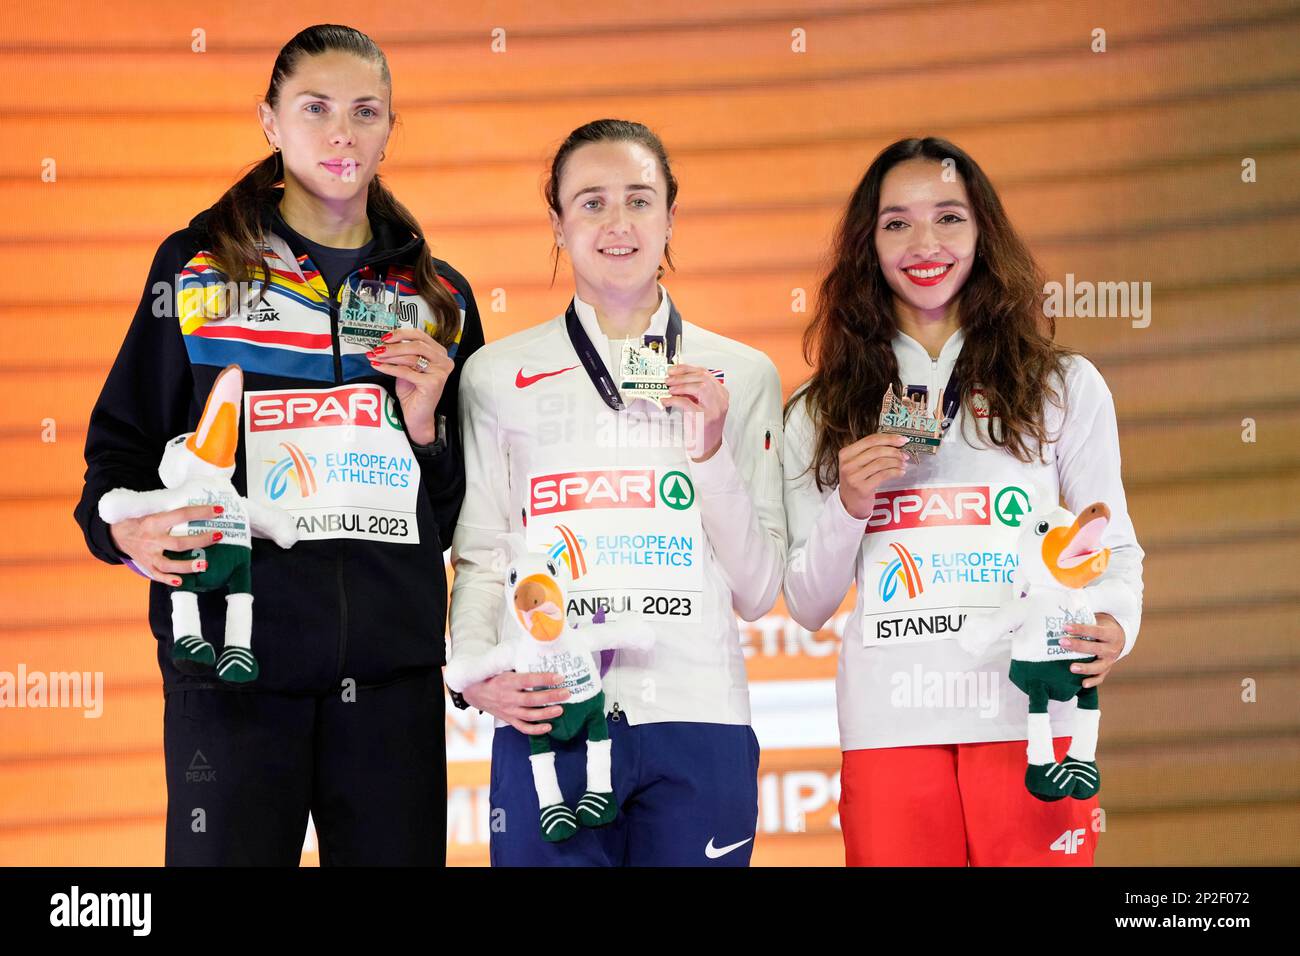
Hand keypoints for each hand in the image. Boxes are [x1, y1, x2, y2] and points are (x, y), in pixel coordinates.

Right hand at [109, 504, 224, 585]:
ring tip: (204, 564)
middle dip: (200, 541)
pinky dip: (169, 580)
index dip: (200, 512)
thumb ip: (169, 510)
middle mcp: (152, 540)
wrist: (117, 534)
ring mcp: (149, 555)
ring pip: (169, 564)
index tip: (218, 511)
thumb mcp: (150, 510)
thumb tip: (196, 501)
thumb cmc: (139, 521)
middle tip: (218, 536)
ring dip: (187, 566)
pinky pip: (158, 575)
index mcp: (154, 522)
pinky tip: (181, 581)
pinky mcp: (147, 566)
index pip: (181, 515)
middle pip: (179, 543)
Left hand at [366, 328, 453, 444]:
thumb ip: (403, 353)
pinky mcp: (432, 383)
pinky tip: (379, 366)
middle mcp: (443, 361)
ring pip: (411, 357)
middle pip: (417, 344)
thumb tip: (385, 341)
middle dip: (394, 346)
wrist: (417, 415)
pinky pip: (406, 371)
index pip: (420, 335)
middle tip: (378, 348)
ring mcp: (440, 373)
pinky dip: (389, 368)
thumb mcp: (408, 367)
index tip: (386, 337)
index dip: (401, 334)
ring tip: (376, 357)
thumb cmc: (413, 391)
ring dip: (390, 356)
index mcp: (439, 353)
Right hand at [461, 671, 570, 734]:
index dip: (544, 679)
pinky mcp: (508, 719)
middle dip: (551, 697)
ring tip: (560, 709)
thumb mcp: (502, 667)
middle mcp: (508, 698)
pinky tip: (548, 726)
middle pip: (532, 699)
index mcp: (507, 682)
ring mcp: (508, 710)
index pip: (528, 680)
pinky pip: (523, 727)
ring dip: (546, 713)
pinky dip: (536, 729)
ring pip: (530, 715)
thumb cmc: (492, 676)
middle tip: (566, 693)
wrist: (474, 692)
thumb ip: (518, 664)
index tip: (559, 677)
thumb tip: (539, 654)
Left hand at [661, 364, 727, 461]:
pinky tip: (667, 401)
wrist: (708, 448)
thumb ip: (695, 392)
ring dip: (680, 386)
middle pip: (702, 378)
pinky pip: (688, 403)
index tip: (674, 369)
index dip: (687, 369)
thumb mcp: (702, 405)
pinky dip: (674, 400)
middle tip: (669, 379)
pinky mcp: (705, 418)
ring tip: (669, 388)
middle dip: (682, 376)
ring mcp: (714, 409)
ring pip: (698, 387)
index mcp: (721, 393)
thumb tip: (676, 380)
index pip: (705, 373)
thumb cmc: (703, 427)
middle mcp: (720, 400)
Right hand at [838, 433, 910, 518]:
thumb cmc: (856, 481)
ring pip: (881, 462)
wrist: (848, 504)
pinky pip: (884, 475)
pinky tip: (900, 472)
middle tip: (904, 454)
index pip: (870, 440)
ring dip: (896, 462)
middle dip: (894, 451)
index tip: (902, 439)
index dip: (888, 438)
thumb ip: (868, 452)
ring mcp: (854, 477)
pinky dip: (895, 472)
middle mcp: (848, 464)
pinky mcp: (862, 488)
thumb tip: (894, 443)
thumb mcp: (855, 464)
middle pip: (877, 451)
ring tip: (903, 464)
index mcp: (845, 453)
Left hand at [1059, 612, 1125, 688]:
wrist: (1120, 637)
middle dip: (1078, 646)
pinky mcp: (1107, 669)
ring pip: (1099, 666)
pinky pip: (1101, 677)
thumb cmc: (1102, 626)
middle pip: (1095, 648)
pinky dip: (1093, 681)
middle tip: (1062, 643)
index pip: (1095, 630)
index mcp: (1110, 633)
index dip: (1080, 629)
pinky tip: (1083, 684)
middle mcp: (1112, 648)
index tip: (1065, 627)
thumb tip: (1063, 610)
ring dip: (1085, 668)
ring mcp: (1110, 660)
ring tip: (1071, 668)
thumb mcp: (1098, 619)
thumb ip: (1085, 618)